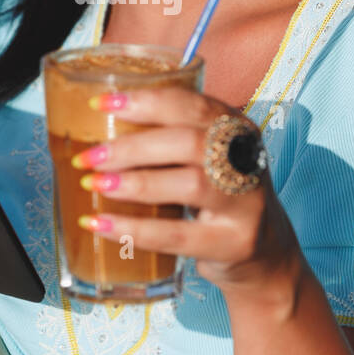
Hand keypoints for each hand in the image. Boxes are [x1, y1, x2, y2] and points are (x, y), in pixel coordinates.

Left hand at [73, 86, 300, 292]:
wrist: (265, 253)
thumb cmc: (219, 196)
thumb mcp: (207, 159)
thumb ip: (170, 141)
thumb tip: (97, 131)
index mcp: (236, 128)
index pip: (191, 104)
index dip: (145, 101)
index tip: (101, 104)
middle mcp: (246, 160)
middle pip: (188, 142)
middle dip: (131, 146)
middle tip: (88, 157)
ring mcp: (246, 202)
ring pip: (189, 184)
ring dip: (135, 183)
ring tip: (95, 184)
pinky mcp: (235, 241)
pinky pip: (179, 234)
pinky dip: (134, 229)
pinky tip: (101, 225)